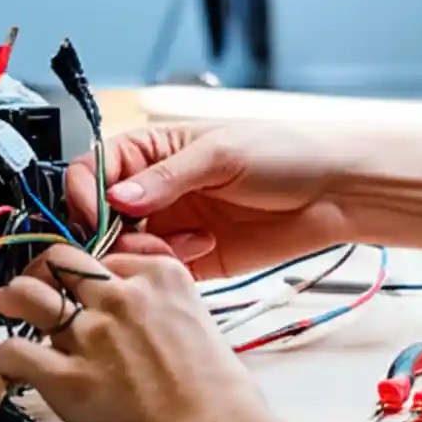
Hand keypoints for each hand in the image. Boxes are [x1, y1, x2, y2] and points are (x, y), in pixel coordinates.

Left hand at [0, 245, 279, 421]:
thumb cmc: (221, 400)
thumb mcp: (202, 325)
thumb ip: (164, 310)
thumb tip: (139, 322)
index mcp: (162, 278)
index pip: (107, 257)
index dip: (91, 278)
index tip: (85, 292)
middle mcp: (122, 297)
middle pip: (62, 261)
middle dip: (44, 271)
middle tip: (37, 288)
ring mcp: (91, 334)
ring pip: (28, 294)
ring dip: (13, 299)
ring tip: (5, 306)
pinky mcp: (66, 376)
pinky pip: (13, 352)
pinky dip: (4, 359)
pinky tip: (10, 367)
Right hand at [66, 124, 349, 278]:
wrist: (334, 195)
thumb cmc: (285, 156)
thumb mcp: (221, 154)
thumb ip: (166, 178)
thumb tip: (117, 197)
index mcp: (152, 151)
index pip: (93, 170)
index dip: (86, 192)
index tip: (98, 212)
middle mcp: (154, 190)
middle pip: (99, 216)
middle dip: (110, 231)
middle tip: (136, 237)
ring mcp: (169, 225)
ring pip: (123, 248)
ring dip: (142, 250)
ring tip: (180, 242)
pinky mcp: (189, 259)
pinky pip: (155, 270)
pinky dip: (166, 266)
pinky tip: (201, 249)